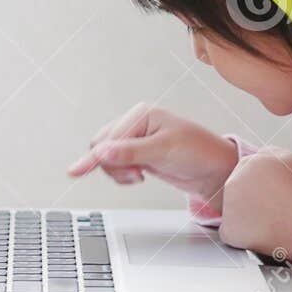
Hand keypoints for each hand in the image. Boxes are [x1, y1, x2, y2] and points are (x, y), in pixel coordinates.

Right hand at [67, 103, 238, 208]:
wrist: (214, 171)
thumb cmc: (198, 153)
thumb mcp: (164, 151)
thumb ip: (131, 152)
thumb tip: (101, 151)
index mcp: (142, 114)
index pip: (109, 136)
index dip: (102, 157)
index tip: (77, 171)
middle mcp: (136, 124)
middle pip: (102, 145)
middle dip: (112, 165)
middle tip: (135, 176)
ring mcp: (136, 140)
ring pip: (106, 157)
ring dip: (117, 171)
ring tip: (139, 177)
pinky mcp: (137, 155)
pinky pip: (115, 165)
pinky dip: (121, 175)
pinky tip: (138, 176)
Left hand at [219, 148, 291, 260]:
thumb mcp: (291, 158)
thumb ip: (270, 154)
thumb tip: (260, 157)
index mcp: (247, 164)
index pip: (247, 171)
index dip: (261, 184)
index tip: (272, 194)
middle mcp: (233, 183)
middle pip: (239, 190)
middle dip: (252, 198)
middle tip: (272, 208)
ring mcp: (228, 208)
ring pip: (235, 211)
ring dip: (247, 215)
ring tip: (271, 221)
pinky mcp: (230, 231)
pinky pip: (233, 232)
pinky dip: (244, 236)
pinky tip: (262, 234)